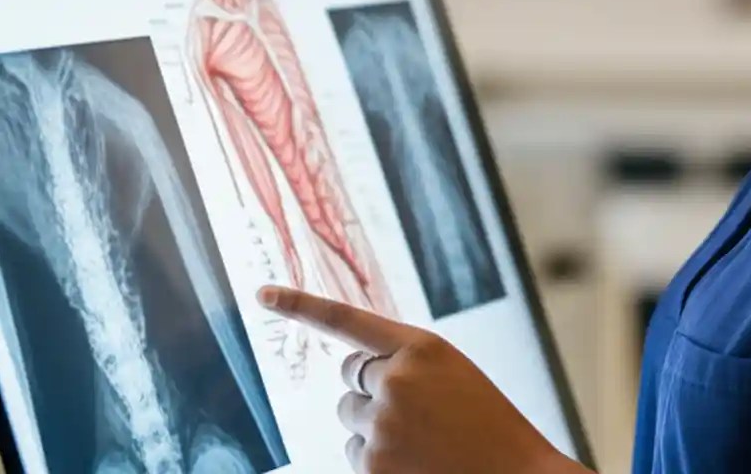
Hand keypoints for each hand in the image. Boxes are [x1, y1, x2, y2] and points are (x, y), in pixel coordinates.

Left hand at [258, 286, 587, 473]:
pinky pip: (356, 454)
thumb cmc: (489, 426)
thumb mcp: (455, 376)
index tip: (261, 294)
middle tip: (420, 411)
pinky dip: (379, 461)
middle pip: (352, 376)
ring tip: (425, 444)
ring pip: (351, 418)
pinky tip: (417, 465)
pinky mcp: (371, 466)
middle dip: (373, 388)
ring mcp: (381, 424)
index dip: (300, 305)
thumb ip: (409, 364)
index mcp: (422, 346)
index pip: (348, 320)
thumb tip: (356, 372)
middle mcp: (396, 379)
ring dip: (376, 428)